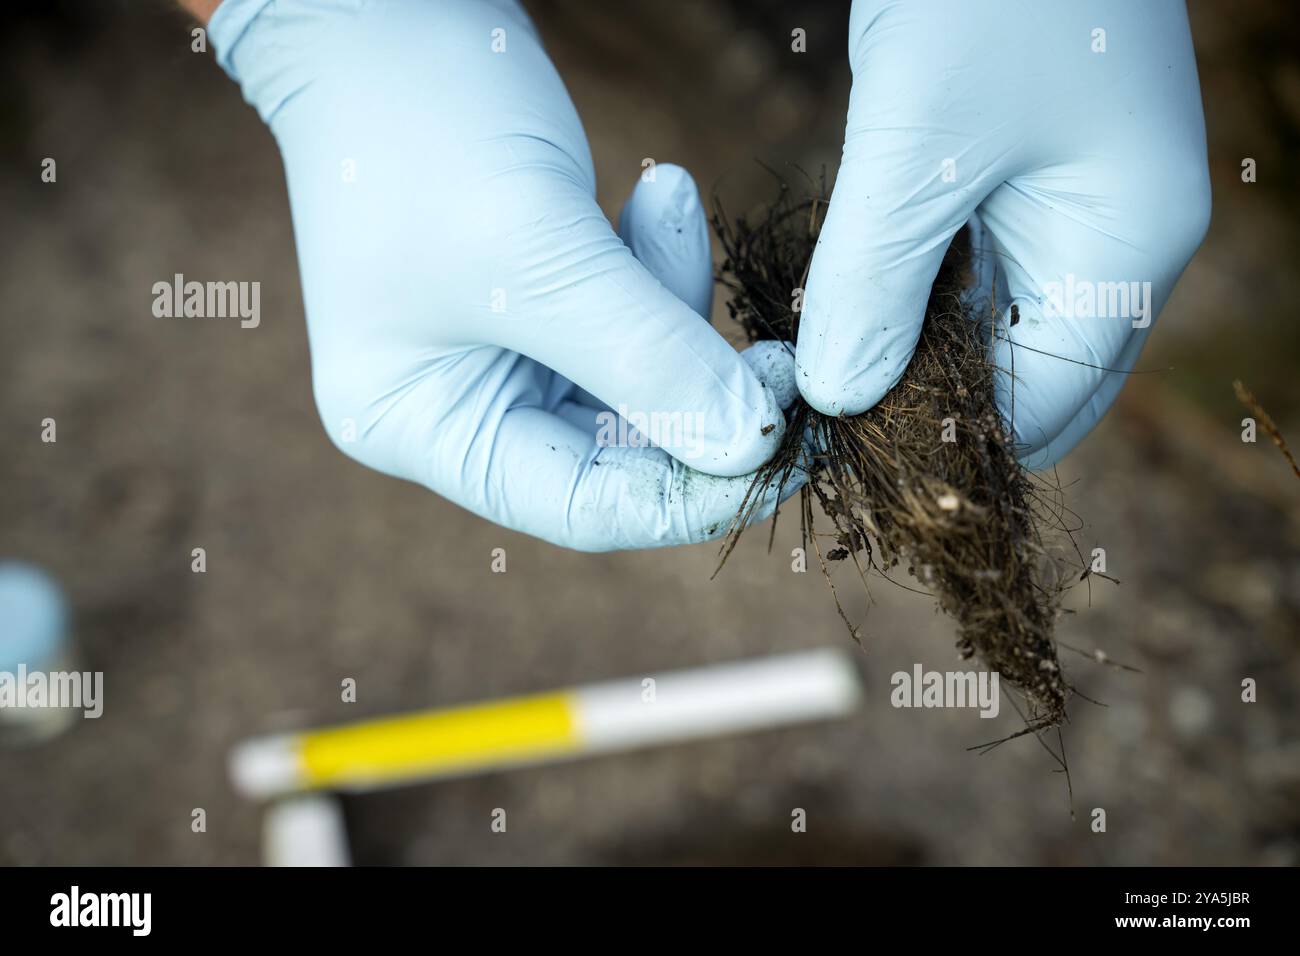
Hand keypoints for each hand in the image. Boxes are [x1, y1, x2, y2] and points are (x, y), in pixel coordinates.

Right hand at [207, 0, 799, 550]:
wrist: (379, 13)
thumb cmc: (423, 127)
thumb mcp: (540, 251)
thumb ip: (649, 357)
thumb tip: (753, 448)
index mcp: (421, 426)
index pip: (581, 506)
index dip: (689, 494)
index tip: (785, 451)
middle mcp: (458, 407)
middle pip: (618, 448)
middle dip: (698, 395)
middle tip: (779, 360)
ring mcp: (498, 354)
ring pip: (636, 377)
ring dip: (677, 305)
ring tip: (672, 206)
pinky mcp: (537, 299)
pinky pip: (627, 313)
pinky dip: (656, 263)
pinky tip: (659, 193)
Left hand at [798, 0, 1210, 467]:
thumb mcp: (920, 147)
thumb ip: (875, 284)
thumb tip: (835, 400)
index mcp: (1126, 251)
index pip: (1043, 407)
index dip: (946, 444)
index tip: (845, 454)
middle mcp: (1114, 244)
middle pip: (1026, 379)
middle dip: (933, 407)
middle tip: (829, 422)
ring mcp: (1074, 208)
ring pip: (992, 328)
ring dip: (917, 354)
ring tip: (828, 373)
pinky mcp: (1022, 173)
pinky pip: (970, 269)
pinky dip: (914, 295)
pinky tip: (851, 304)